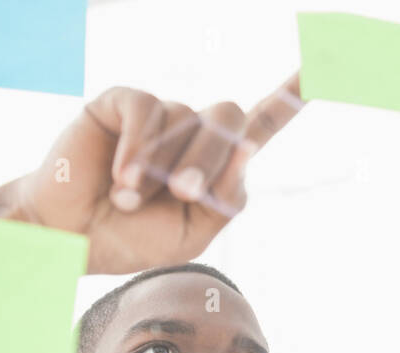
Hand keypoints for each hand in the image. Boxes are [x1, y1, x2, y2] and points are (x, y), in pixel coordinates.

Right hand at [10, 73, 302, 273]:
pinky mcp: (124, 103)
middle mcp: (195, 131)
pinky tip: (120, 176)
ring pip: (188, 119)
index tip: (324, 66)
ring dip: (162, 166)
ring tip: (128, 198)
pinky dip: (138, 146)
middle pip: (231, 120)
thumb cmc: (132, 238)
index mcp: (219, 163)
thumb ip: (224, 198)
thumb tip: (248, 149)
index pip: (265, 120)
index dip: (294, 93)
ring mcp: (161, 115)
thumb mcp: (192, 233)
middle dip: (210, 160)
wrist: (75, 240)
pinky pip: (148, 109)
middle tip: (181, 193)